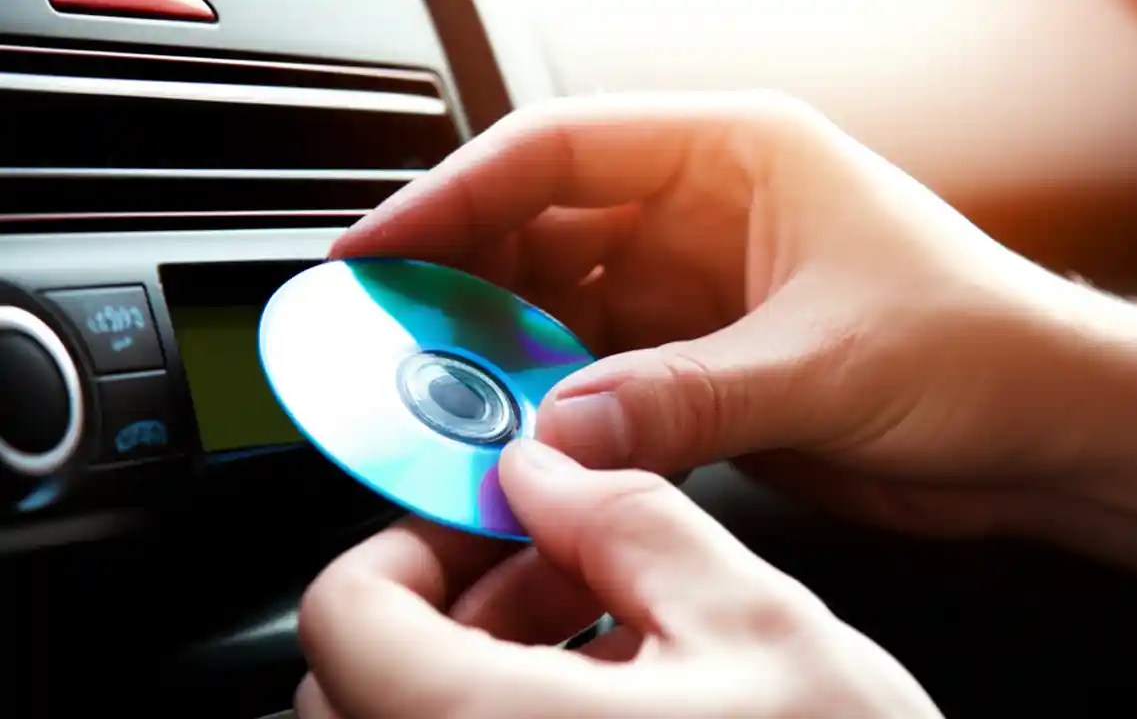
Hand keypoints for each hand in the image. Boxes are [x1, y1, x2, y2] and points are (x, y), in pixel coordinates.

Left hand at [294, 439, 942, 718]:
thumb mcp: (760, 627)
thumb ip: (632, 523)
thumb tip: (556, 474)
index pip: (344, 613)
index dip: (419, 541)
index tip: (497, 526)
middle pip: (361, 682)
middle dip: (462, 605)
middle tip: (567, 576)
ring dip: (485, 670)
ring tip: (613, 647)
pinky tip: (622, 710)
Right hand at [333, 90, 1136, 537]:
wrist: (1048, 428)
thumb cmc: (985, 345)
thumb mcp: (832, 361)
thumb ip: (691, 396)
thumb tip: (565, 426)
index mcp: (735, 156)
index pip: (559, 150)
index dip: (455, 192)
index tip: (381, 246)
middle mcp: (704, 216)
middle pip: (542, 228)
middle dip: (465, 280)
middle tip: (396, 338)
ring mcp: (698, 295)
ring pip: (562, 309)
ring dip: (507, 354)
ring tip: (449, 399)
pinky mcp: (704, 367)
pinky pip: (600, 377)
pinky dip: (557, 408)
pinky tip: (525, 438)